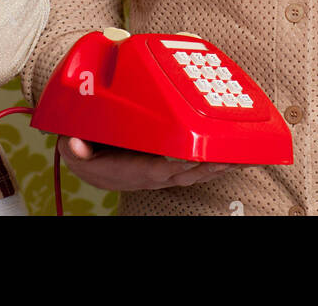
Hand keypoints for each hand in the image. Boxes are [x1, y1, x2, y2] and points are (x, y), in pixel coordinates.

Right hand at [56, 136, 239, 190]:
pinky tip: (232, 156)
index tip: (196, 154)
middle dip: (211, 164)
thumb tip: (73, 143)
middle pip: (188, 172)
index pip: (160, 167)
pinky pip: (197, 168)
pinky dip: (216, 163)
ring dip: (220, 165)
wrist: (93, 166)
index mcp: (136, 169)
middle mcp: (155, 173)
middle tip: (234, 154)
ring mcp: (165, 173)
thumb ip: (76, 148)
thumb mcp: (77, 151)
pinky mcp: (171, 168)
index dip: (178, 162)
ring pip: (197, 172)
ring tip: (243, 155)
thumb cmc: (91, 154)